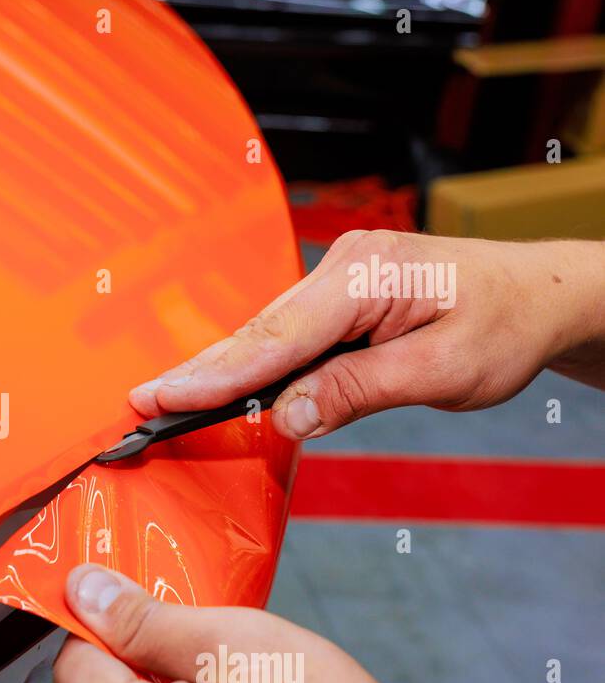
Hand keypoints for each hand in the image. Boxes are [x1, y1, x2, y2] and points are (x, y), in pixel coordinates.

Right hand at [128, 232, 604, 438]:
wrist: (542, 295)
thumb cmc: (506, 323)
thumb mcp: (443, 370)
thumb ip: (358, 389)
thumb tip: (286, 416)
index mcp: (368, 275)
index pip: (275, 337)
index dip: (215, 375)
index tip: (162, 398)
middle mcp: (343, 266)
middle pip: (256, 332)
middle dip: (197, 371)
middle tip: (140, 402)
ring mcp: (339, 277)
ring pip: (265, 333)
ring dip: (219, 370)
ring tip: (166, 400)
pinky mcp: (339, 294)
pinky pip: (284, 333)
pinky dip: (251, 362)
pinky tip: (220, 384)